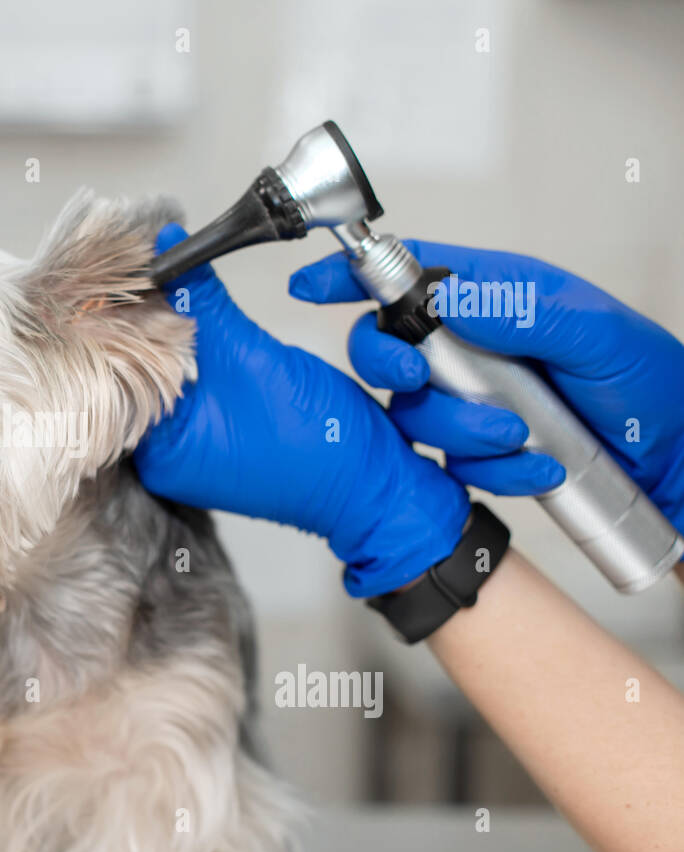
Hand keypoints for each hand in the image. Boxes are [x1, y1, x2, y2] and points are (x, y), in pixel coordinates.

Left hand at [135, 224, 469, 596]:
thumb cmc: (324, 445)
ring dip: (181, 332)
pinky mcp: (220, 435)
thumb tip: (167, 248)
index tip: (136, 266)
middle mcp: (169, 458)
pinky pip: (197, 383)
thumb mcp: (255, 357)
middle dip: (153, 319)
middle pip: (143, 371)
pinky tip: (207, 321)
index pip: (122, 372)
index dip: (126, 316)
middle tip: (161, 265)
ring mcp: (195, 450)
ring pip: (172, 372)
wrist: (378, 485)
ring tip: (185, 288)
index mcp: (162, 455)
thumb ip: (204, 301)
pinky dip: (203, 351)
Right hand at [289, 241, 683, 533]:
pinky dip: (490, 472)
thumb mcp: (595, 332)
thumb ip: (522, 307)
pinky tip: (536, 468)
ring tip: (520, 435)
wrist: (676, 460)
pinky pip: (448, 464)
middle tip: (415, 373)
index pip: (407, 273)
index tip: (310, 284)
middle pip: (385, 347)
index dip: (352, 274)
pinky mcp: (475, 449)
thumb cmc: (649, 383)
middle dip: (389, 362)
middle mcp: (468, 346)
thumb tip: (448, 294)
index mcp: (490, 296)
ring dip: (458, 428)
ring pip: (410, 413)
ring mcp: (467, 399)